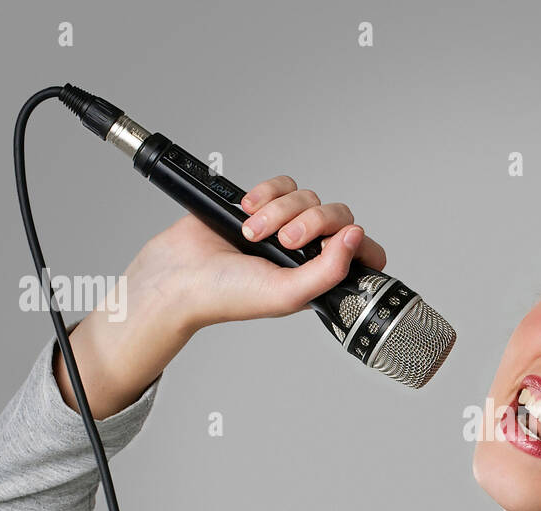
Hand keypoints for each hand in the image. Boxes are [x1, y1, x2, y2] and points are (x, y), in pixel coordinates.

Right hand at [124, 175, 389, 333]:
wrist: (179, 275)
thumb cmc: (228, 295)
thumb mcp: (288, 293)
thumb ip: (330, 271)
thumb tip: (357, 238)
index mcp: (319, 277)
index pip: (362, 253)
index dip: (358, 244)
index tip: (338, 244)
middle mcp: (306, 252)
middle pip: (337, 216)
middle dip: (312, 222)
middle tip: (286, 240)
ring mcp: (284, 226)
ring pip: (308, 197)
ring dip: (280, 211)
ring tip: (252, 233)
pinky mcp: (262, 205)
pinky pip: (282, 185)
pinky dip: (266, 193)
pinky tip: (247, 212)